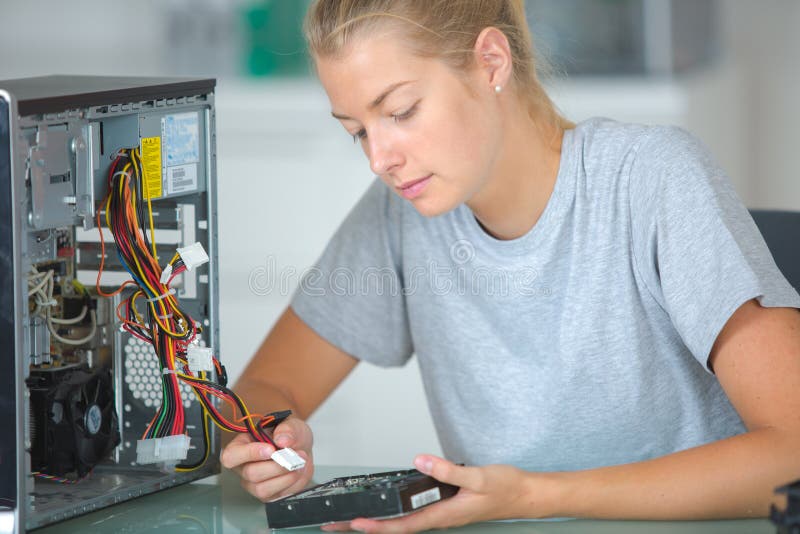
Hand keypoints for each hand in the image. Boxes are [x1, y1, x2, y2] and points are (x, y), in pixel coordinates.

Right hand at [220, 417, 314, 501]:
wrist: (301, 449)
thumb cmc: (289, 436)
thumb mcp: (291, 425)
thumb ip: (287, 429)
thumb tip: (282, 440)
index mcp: (241, 446)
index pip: (231, 456)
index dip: (249, 454)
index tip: (271, 449)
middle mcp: (244, 467)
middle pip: (250, 473)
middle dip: (276, 465)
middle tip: (293, 455)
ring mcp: (254, 484)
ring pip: (263, 489)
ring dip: (286, 476)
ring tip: (299, 463)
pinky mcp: (268, 495)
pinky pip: (277, 496)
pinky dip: (292, 484)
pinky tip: (298, 471)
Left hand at [322, 455, 545, 532]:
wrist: (525, 495)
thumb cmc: (505, 489)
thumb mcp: (478, 477)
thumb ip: (447, 471)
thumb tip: (420, 461)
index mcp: (444, 515)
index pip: (404, 525)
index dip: (378, 526)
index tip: (355, 523)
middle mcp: (439, 518)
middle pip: (397, 527)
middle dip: (366, 527)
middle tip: (337, 525)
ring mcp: (442, 513)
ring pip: (403, 521)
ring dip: (378, 521)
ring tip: (352, 519)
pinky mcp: (445, 506)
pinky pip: (414, 513)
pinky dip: (395, 512)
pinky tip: (387, 507)